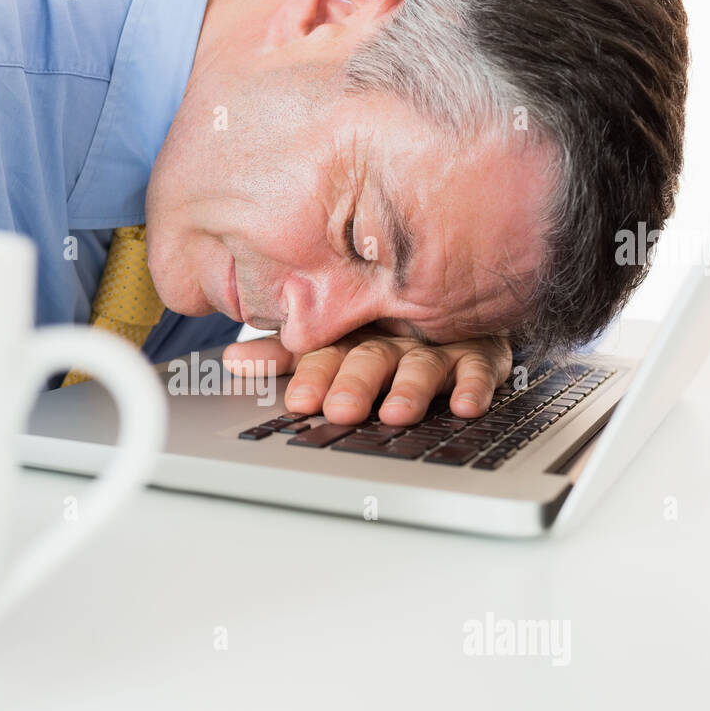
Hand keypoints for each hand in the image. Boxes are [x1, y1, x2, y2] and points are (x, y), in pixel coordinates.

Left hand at [223, 327, 512, 424]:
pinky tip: (463, 406)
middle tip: (340, 409)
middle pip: (370, 358)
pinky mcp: (480, 352)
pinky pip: (479, 368)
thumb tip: (229, 361)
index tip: (299, 400)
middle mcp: (392, 337)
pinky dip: (474, 386)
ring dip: (410, 388)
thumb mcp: (329, 344)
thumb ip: (284, 355)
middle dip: (355, 384)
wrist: (451, 297)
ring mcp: (436, 344)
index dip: (313, 375)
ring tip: (397, 413)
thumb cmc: (379, 333)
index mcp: (351, 334)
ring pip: (421, 365)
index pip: (326, 352)